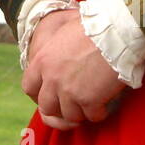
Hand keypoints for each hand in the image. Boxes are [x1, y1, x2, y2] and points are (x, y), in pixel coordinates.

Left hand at [22, 9, 124, 129]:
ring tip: (93, 102)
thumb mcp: (63, 35)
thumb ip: (53, 54)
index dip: (39, 94)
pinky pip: (92, 116)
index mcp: (42, 60)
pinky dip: (100, 112)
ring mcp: (69, 91)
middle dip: (60, 109)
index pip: (29, 87)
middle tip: (75, 104)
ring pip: (70, 116)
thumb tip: (56, 64)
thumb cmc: (93, 28)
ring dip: (82, 112)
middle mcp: (51, 78)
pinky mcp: (88, 100)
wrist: (115, 31)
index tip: (52, 95)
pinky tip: (106, 103)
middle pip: (47, 107)